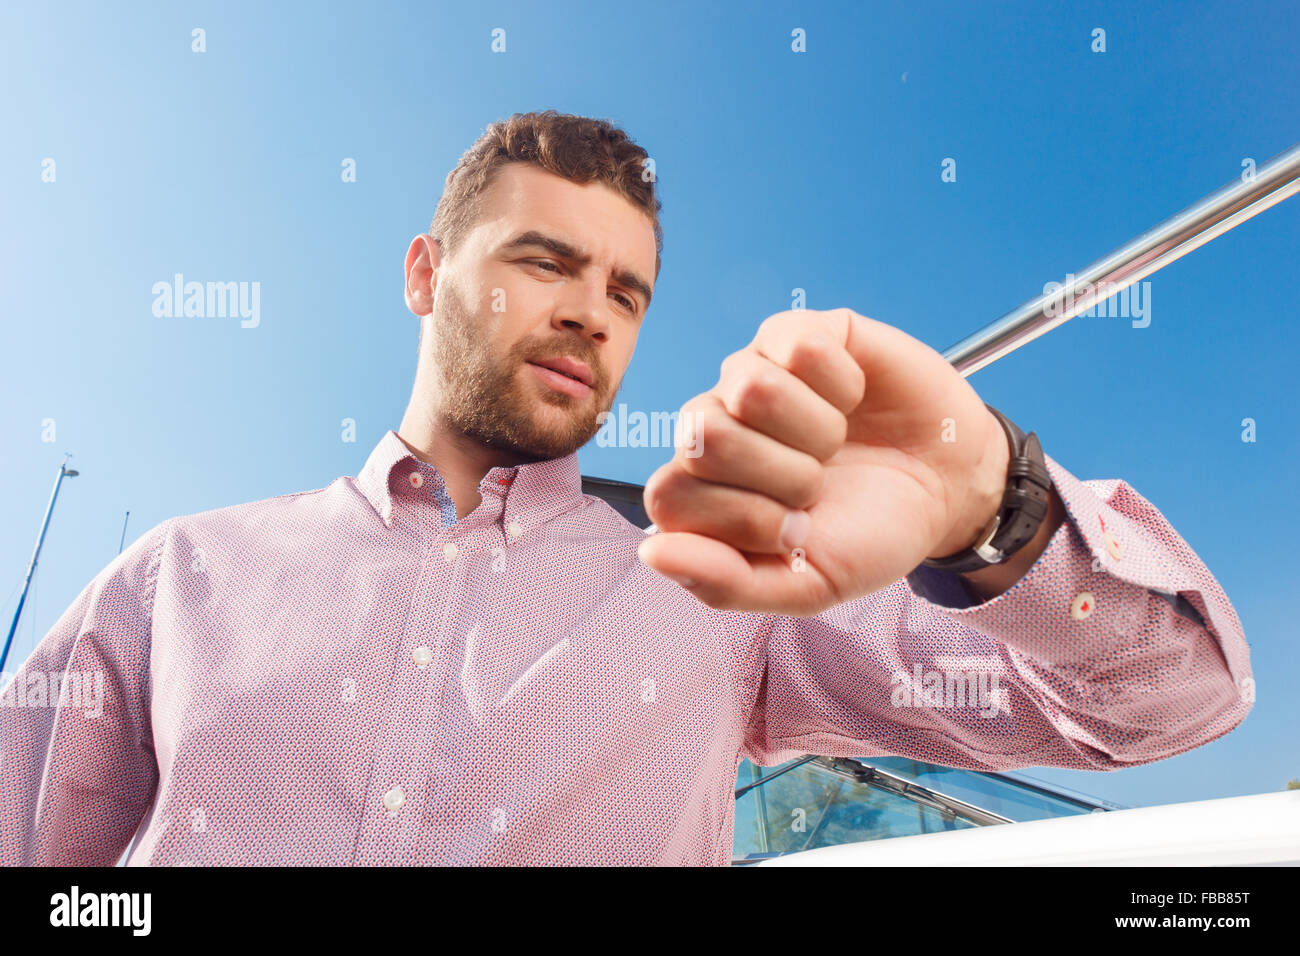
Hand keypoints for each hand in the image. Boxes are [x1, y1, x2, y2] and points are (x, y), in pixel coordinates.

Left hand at [637, 308, 1008, 614]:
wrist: (948, 490)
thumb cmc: (869, 533)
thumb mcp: (807, 585)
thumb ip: (724, 584)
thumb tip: (651, 552)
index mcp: (700, 489)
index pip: (667, 494)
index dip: (741, 517)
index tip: (794, 530)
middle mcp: (713, 425)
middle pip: (701, 435)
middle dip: (781, 475)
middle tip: (817, 486)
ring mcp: (750, 373)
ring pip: (751, 387)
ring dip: (817, 431)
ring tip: (836, 444)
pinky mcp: (798, 333)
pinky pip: (802, 347)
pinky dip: (845, 384)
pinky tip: (853, 399)